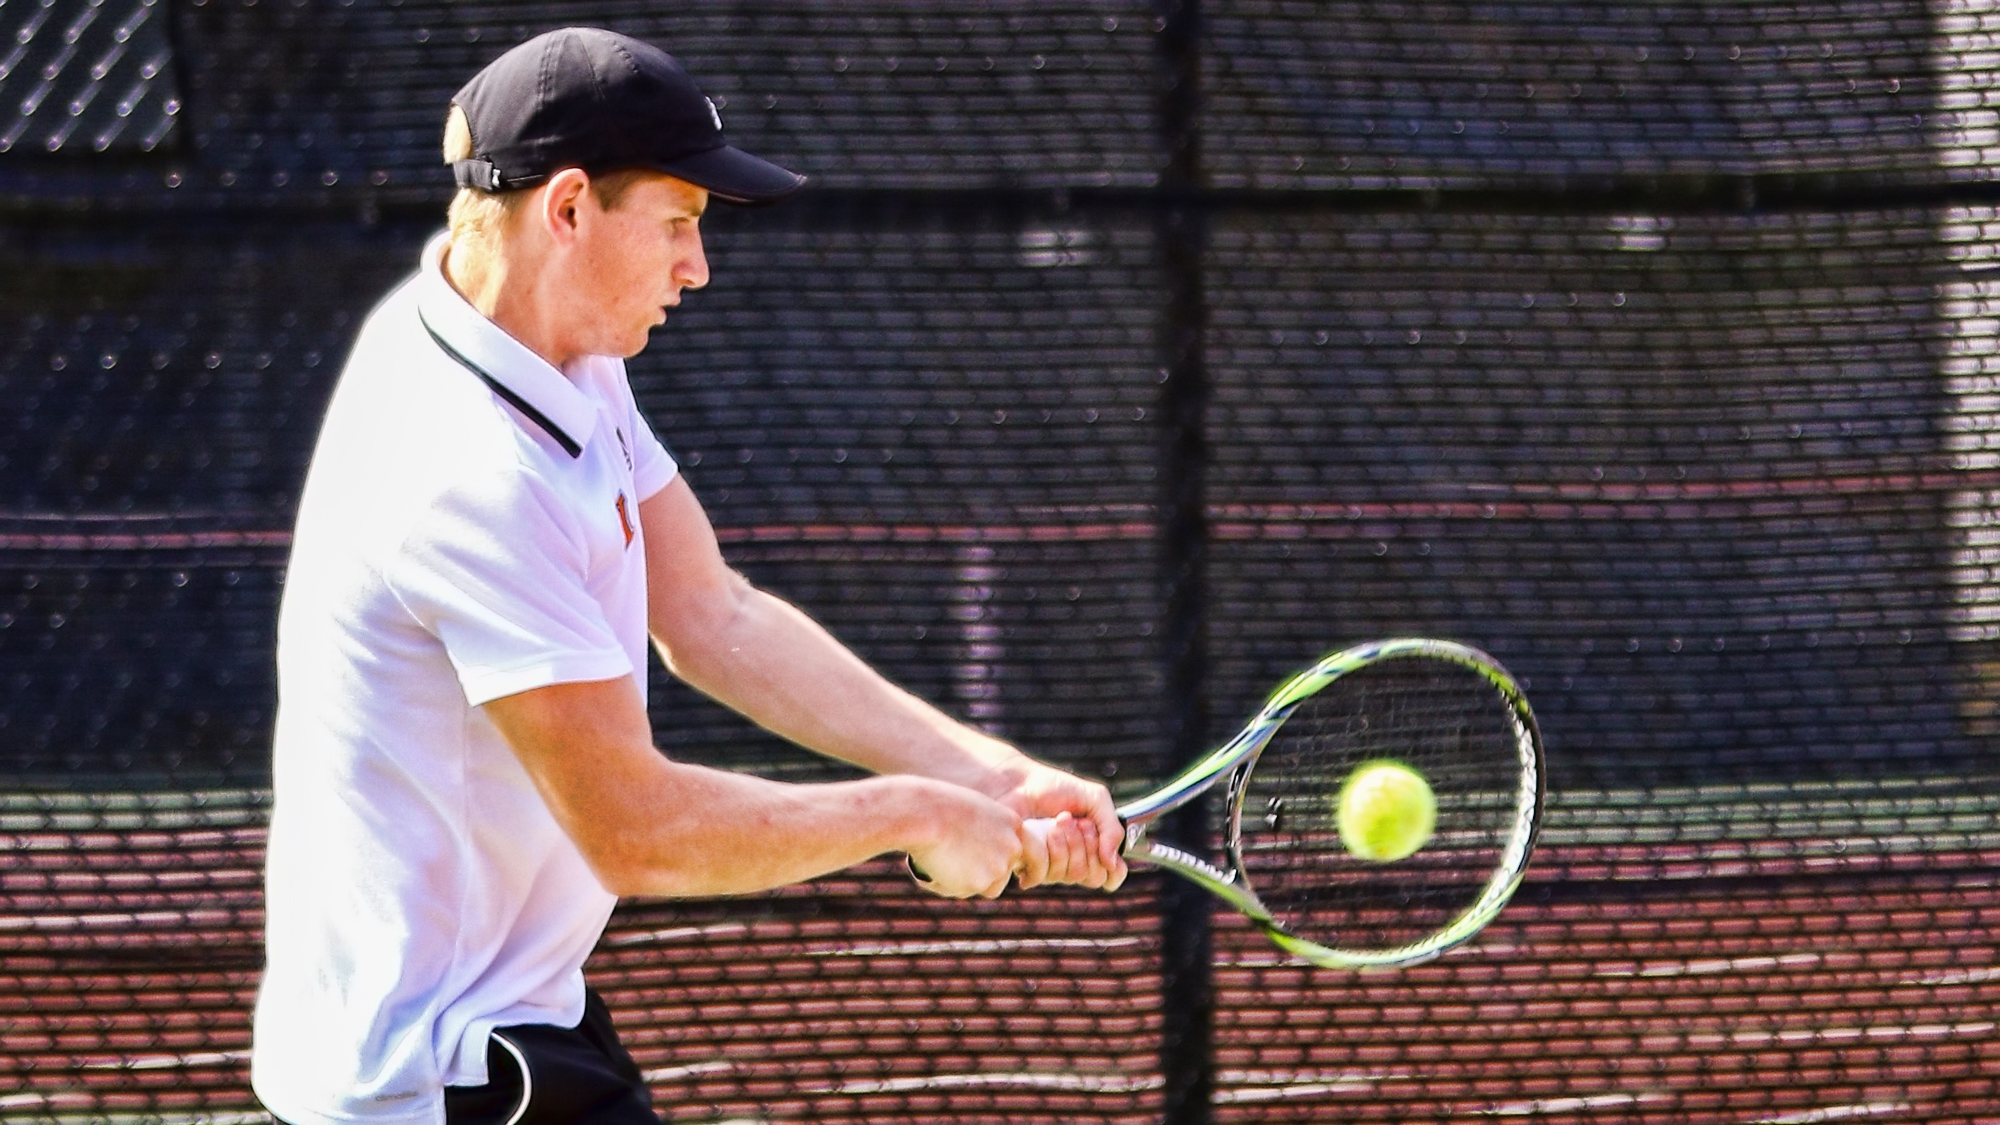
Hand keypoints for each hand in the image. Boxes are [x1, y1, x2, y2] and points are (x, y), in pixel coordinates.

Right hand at [904, 785, 1023, 899]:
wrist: (924, 814)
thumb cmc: (939, 806)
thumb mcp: (973, 812)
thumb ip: (986, 833)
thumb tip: (982, 853)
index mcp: (1013, 825)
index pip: (1036, 851)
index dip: (1033, 868)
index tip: (1025, 879)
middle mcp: (1012, 847)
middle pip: (1004, 874)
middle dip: (989, 878)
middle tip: (967, 875)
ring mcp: (998, 866)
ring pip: (985, 886)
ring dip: (967, 881)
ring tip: (943, 859)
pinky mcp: (980, 883)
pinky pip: (964, 891)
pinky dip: (950, 885)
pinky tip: (936, 865)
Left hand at [982, 758, 1126, 891]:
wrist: (1017, 783)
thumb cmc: (1054, 789)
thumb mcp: (1095, 798)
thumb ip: (1113, 828)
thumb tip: (1112, 862)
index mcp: (1093, 849)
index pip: (1112, 877)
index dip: (1113, 867)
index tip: (1102, 843)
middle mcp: (1074, 863)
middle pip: (1095, 877)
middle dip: (1087, 843)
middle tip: (1074, 820)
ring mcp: (1052, 869)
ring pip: (1072, 875)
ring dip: (1067, 841)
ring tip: (1057, 820)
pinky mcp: (1028, 869)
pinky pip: (1045, 875)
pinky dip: (1047, 847)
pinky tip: (1041, 830)